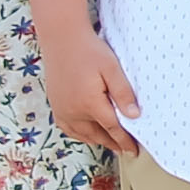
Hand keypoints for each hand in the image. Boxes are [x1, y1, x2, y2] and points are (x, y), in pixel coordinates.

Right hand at [41, 22, 139, 154]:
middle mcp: (74, 111)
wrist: (62, 38)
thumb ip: (123, 93)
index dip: (125, 141)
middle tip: (125, 149)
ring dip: (97, 140)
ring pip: (82, 134)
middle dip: (112, 143)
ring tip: (110, 143)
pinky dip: (80, 134)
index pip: (113, 129)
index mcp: (90, 104)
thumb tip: (134, 116)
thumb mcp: (112, 68)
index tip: (134, 150)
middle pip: (97, 135)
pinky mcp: (55, 105)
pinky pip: (68, 128)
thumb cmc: (89, 50)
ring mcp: (62, 110)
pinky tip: (87, 133)